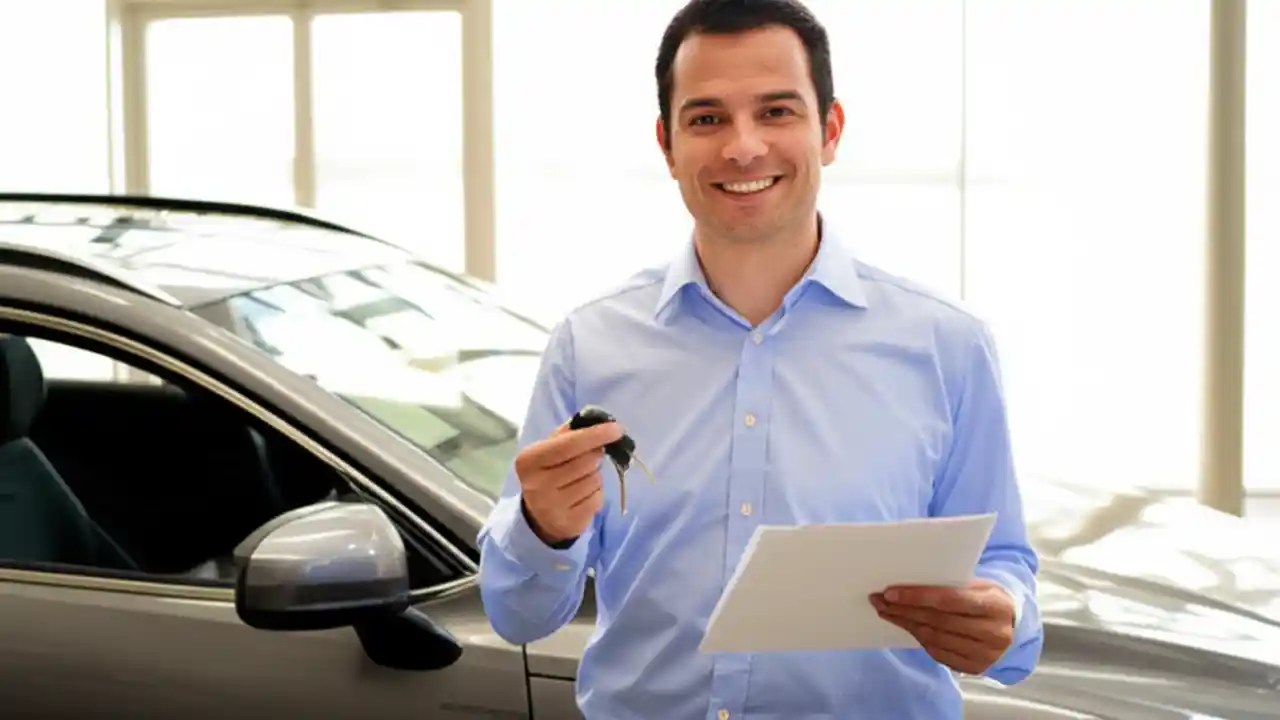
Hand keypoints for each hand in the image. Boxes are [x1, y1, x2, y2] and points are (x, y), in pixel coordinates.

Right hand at [516, 419, 622, 545]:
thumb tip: (596, 420)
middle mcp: (536, 485)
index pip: (568, 444)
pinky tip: (583, 496)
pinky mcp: (569, 522)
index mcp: (529, 460)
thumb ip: (568, 433)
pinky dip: (597, 494)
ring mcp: (552, 507)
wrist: (540, 516)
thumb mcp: (549, 450)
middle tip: (592, 456)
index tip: (617, 428)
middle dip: (595, 456)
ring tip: (581, 479)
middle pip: (586, 462)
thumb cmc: (549, 473)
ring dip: (595, 477)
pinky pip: (597, 499)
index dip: (595, 435)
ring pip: (594, 481)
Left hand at [869, 579, 1015, 674]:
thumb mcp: (979, 584)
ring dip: (906, 623)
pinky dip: (918, 637)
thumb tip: (906, 582)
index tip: (890, 592)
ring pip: (935, 638)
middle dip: (905, 610)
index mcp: (996, 605)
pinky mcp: (975, 668)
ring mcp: (985, 654)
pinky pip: (938, 653)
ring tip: (886, 611)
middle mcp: (994, 633)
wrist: (1012, 625)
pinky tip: (905, 625)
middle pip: (938, 621)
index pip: (950, 600)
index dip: (918, 596)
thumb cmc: (987, 598)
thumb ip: (951, 584)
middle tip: (879, 600)